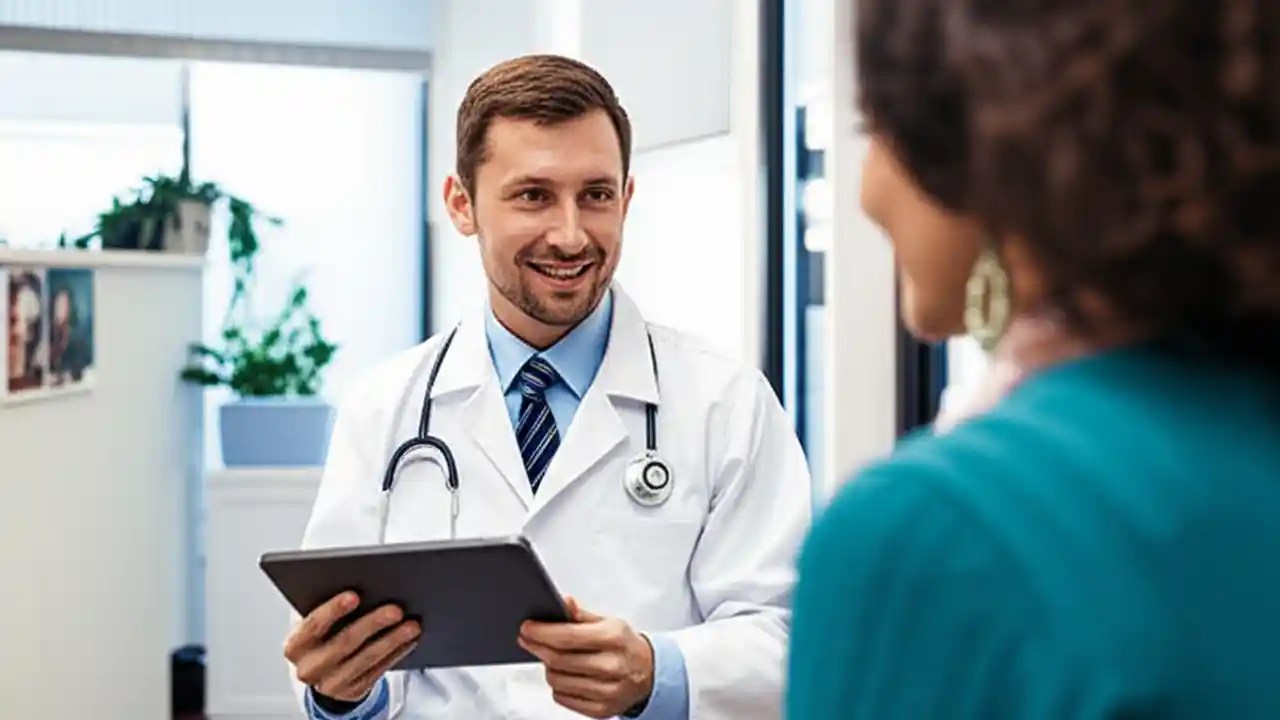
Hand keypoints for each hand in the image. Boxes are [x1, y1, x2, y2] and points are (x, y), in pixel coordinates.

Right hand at [283, 591, 421, 702]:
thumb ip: (329, 607)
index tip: (354, 595)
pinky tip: (408, 640)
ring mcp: (330, 684)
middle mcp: (309, 668)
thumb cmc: (323, 634)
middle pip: (343, 643)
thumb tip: (363, 584)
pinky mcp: (352, 692)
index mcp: (295, 645)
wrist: (322, 670)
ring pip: (365, 660)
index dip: (333, 610)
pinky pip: (378, 672)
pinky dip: (396, 654)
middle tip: (396, 609)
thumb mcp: (317, 621)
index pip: (312, 625)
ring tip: (411, 625)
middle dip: (372, 624)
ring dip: (392, 641)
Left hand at [518, 596, 654, 718]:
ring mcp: (607, 691)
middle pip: (558, 659)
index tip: (527, 628)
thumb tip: (563, 602)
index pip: (567, 636)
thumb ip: (581, 614)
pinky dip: (558, 686)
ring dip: (548, 668)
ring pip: (557, 680)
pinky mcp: (602, 709)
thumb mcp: (609, 622)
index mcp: (613, 638)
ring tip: (553, 658)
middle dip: (538, 648)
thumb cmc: (624, 646)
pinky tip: (566, 676)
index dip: (542, 632)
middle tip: (528, 640)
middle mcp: (612, 665)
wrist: (649, 673)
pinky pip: (563, 699)